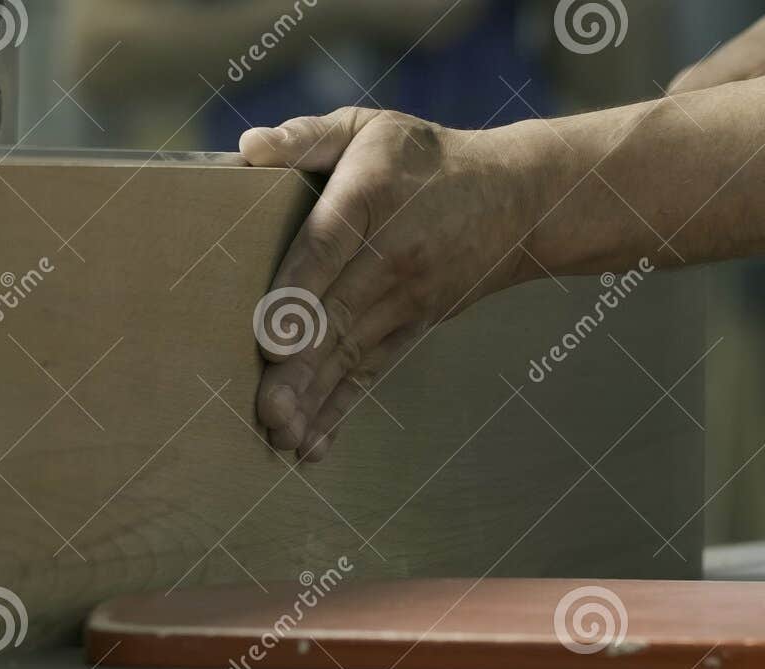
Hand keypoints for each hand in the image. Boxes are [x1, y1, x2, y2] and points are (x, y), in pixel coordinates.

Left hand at [241, 108, 543, 460]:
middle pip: (337, 316)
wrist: (518, 198)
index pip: (327, 248)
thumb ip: (305, 138)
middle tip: (269, 410)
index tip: (271, 337)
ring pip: (352, 354)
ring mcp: (404, 300)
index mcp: (369, 199)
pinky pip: (372, 374)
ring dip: (316, 400)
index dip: (298, 293)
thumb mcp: (367, 128)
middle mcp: (389, 256)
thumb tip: (247, 148)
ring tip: (281, 435)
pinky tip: (313, 445)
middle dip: (302, 369)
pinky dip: (342, 411)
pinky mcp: (410, 328)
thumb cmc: (424, 159)